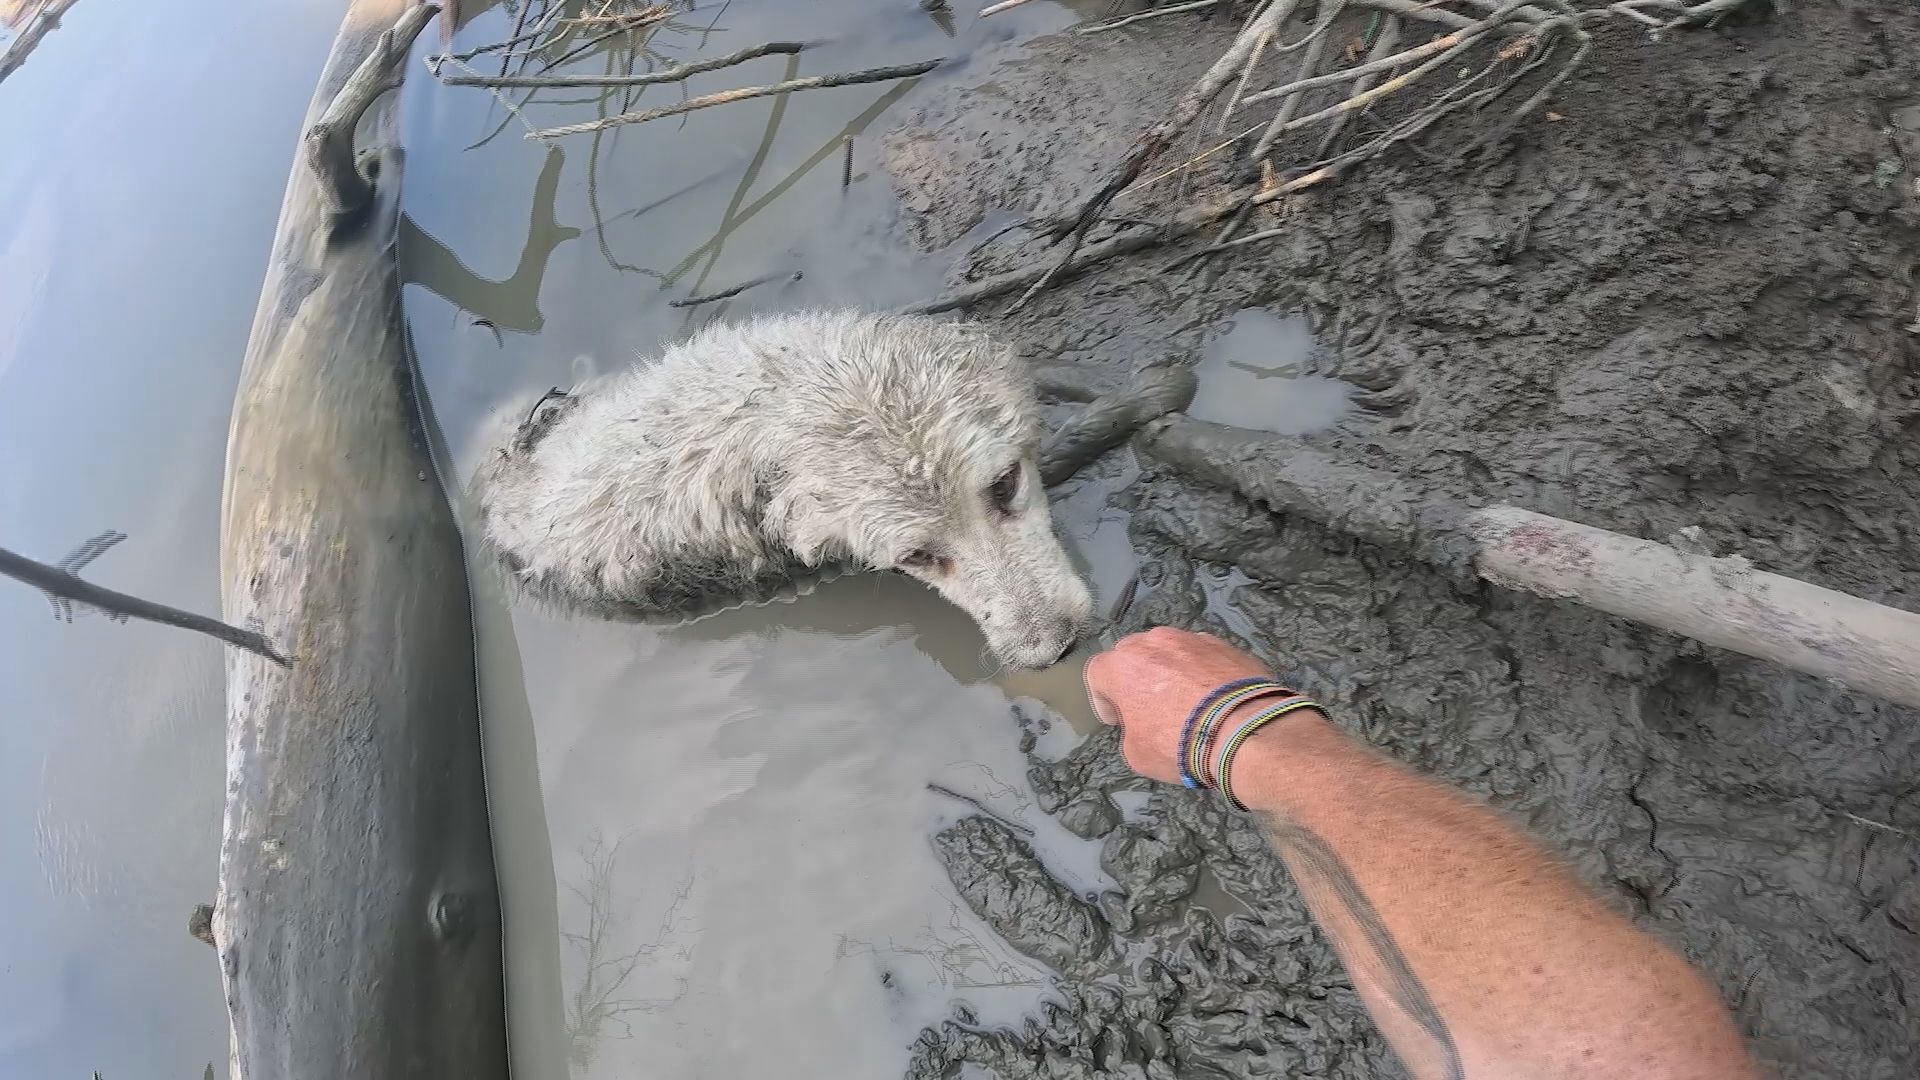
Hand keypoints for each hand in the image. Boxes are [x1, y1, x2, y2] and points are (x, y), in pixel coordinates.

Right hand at [1082, 627, 1275, 783]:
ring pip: (1170, 651)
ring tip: (1187, 701)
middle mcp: (1154, 642)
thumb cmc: (1180, 744)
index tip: (1119, 719)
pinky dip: (1203, 672)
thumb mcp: (1137, 754)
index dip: (1104, 699)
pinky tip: (1215, 698)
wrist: (1244, 732)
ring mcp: (1192, 639)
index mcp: (1122, 665)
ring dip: (1170, 670)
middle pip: (1133, 654)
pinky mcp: (1225, 644)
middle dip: (1136, 678)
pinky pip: (1203, 656)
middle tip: (1151, 708)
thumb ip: (1130, 730)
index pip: (1097, 673)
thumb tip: (1144, 723)